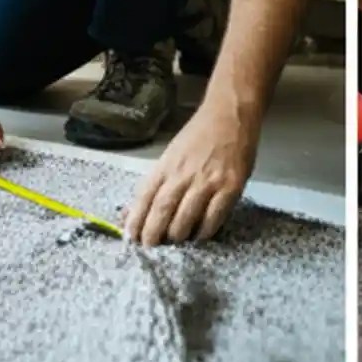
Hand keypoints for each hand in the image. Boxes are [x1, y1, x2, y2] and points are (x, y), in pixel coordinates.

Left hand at [120, 101, 258, 246]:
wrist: (230, 114)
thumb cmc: (199, 135)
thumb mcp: (172, 154)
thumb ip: (156, 182)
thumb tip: (132, 211)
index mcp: (166, 165)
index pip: (144, 198)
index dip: (135, 221)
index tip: (131, 239)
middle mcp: (184, 174)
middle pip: (162, 211)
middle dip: (153, 234)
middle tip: (151, 247)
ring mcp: (208, 181)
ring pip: (186, 219)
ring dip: (178, 236)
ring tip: (176, 242)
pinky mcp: (230, 187)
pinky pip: (214, 218)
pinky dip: (205, 231)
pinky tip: (201, 235)